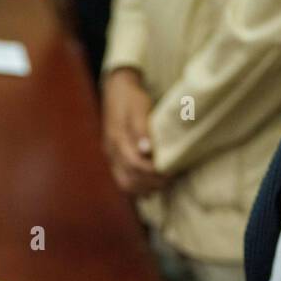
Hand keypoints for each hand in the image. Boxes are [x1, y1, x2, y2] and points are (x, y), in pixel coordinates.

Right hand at [102, 68, 169, 196]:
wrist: (116, 91)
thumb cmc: (132, 99)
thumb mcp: (139, 107)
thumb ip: (141, 129)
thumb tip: (146, 150)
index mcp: (117, 139)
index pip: (135, 164)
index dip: (153, 172)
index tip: (170, 172)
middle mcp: (111, 151)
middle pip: (129, 178)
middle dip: (150, 183)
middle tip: (169, 181)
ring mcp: (110, 156)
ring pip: (124, 183)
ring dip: (142, 189)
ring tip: (161, 186)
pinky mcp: (112, 158)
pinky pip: (121, 180)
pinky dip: (136, 188)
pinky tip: (149, 189)